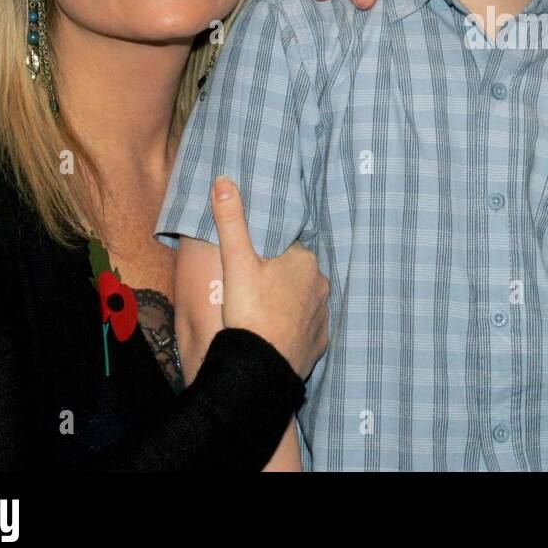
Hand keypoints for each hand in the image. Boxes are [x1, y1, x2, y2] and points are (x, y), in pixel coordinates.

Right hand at [212, 176, 329, 377]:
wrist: (260, 367)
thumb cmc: (248, 311)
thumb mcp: (235, 262)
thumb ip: (231, 220)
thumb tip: (224, 180)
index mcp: (303, 260)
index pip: (288, 245)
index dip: (270, 251)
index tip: (255, 259)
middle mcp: (321, 283)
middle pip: (298, 271)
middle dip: (281, 275)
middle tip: (256, 285)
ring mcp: (323, 313)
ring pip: (305, 298)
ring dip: (290, 300)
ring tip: (266, 308)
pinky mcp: (321, 340)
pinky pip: (309, 326)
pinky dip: (296, 326)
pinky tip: (279, 331)